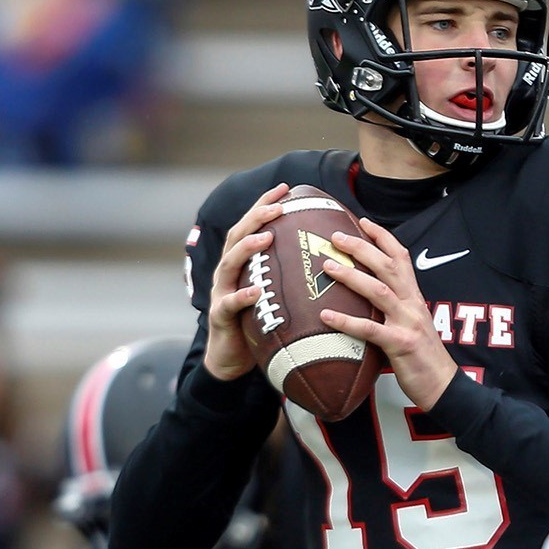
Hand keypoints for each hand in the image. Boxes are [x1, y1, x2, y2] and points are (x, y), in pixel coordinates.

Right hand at [202, 184, 290, 380]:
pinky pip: (230, 304)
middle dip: (256, 218)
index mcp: (242, 263)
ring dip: (247, 248)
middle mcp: (228, 272)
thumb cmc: (257, 322)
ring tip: (265, 238)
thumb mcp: (273, 292)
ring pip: (230, 264)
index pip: (251, 226)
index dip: (264, 206)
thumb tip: (327, 256)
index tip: (284, 189)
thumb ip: (289, 274)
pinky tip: (255, 291)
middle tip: (278, 208)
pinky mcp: (220, 317)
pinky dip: (242, 296)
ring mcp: (221, 292)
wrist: (231, 359)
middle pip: (237, 236)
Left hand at [318, 217, 460, 409]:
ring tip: (327, 266)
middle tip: (335, 237)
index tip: (363, 221)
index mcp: (415, 297)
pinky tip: (326, 315)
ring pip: (378, 291)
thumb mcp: (412, 323)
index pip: (401, 257)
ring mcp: (408, 323)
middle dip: (362, 247)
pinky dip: (346, 320)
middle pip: (387, 266)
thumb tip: (367, 297)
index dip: (383, 237)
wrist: (443, 386)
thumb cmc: (423, 356)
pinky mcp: (401, 345)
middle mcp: (412, 304)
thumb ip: (394, 308)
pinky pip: (369, 329)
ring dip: (351, 276)